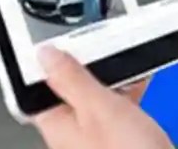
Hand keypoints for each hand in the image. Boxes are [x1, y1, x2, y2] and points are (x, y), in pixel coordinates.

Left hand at [32, 47, 172, 148]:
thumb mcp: (100, 108)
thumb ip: (72, 79)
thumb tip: (44, 55)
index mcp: (55, 123)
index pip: (37, 83)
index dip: (45, 59)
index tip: (58, 38)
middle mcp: (71, 133)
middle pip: (69, 87)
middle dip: (87, 65)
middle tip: (102, 46)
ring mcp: (94, 138)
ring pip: (95, 96)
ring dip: (110, 77)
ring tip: (126, 61)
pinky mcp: (117, 140)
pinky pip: (115, 109)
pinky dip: (126, 93)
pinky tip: (140, 83)